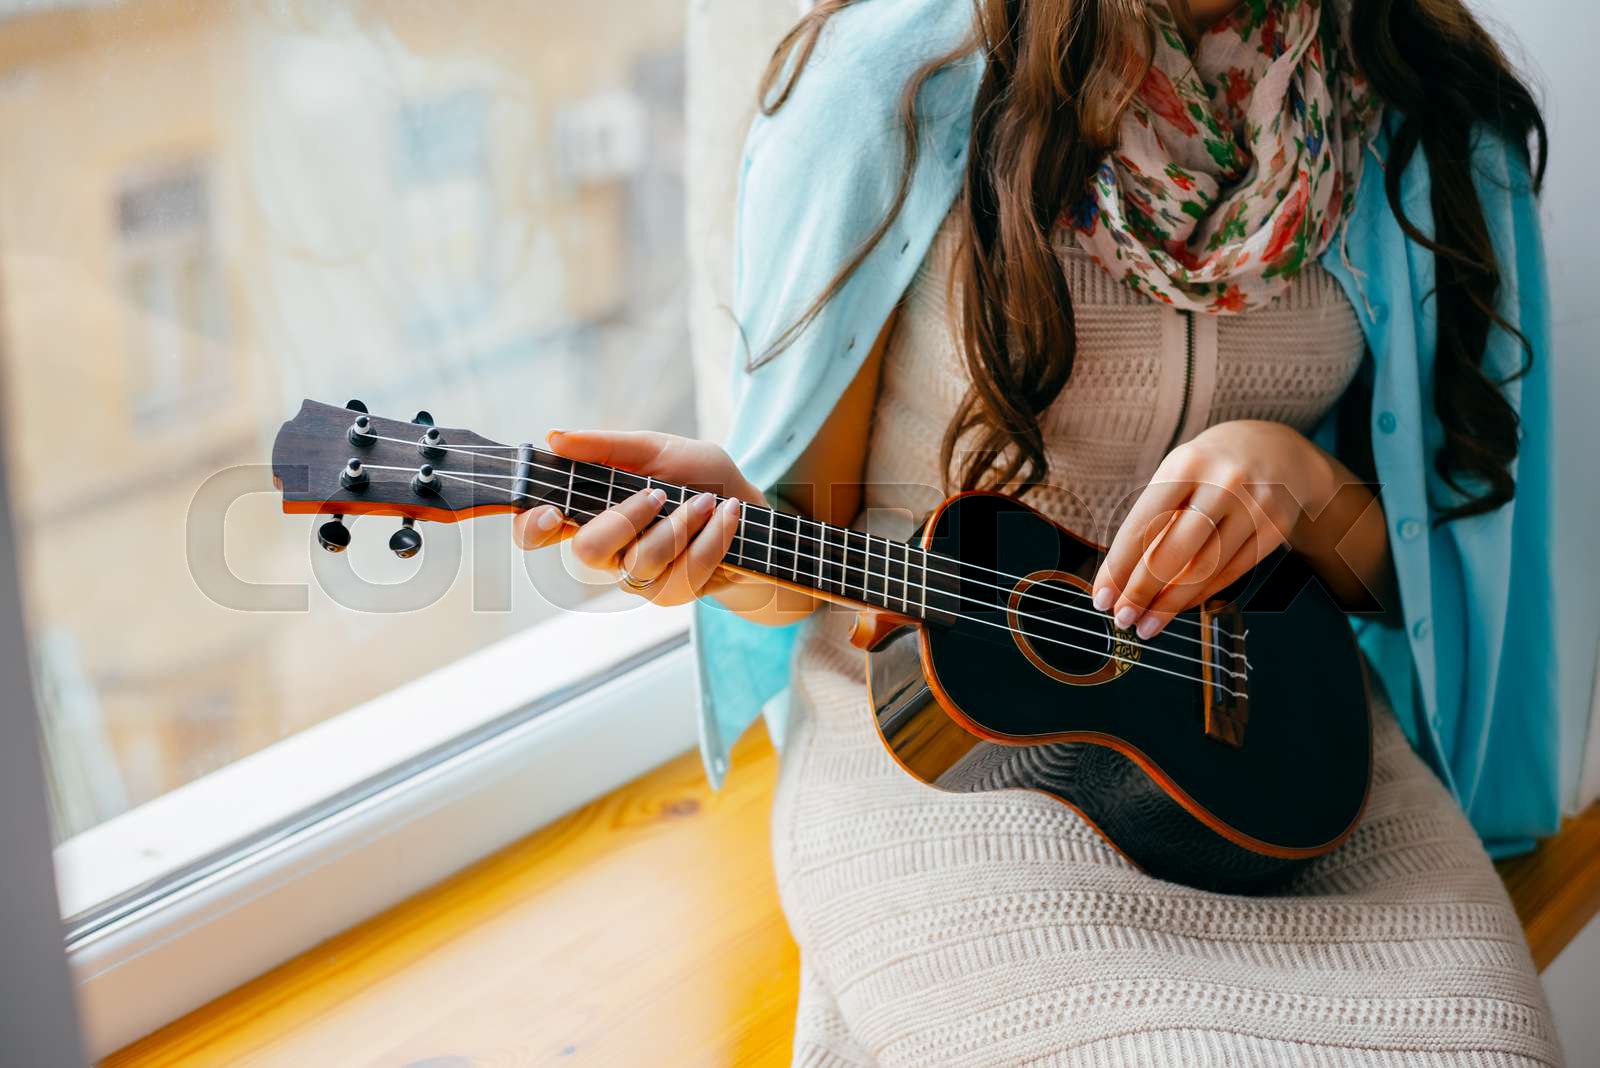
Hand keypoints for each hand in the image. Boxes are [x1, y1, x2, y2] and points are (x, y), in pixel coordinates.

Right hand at [511, 430, 766, 606]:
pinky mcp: (672, 594)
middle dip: (626, 517)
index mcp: (590, 512)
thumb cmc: (699, 479)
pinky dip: (712, 537)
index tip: (552, 512)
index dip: (532, 528)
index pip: (539, 530)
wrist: (751, 514)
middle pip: (585, 552)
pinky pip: (684, 571)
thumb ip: (607, 447)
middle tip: (660, 494)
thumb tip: (554, 437)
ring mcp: (637, 578)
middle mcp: (606, 550)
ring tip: (709, 501)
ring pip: (641, 562)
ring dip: (681, 524)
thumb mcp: (658, 449)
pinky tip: (727, 514)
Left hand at [1090, 420, 1335, 638]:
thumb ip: (1151, 520)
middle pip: (1174, 552)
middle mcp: (1223, 483)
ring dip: (1170, 605)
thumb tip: (1116, 580)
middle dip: (1142, 592)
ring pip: (1205, 569)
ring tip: (1147, 625)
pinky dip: (1201, 595)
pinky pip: (1231, 572)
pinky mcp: (1276, 527)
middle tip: (1123, 618)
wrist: (1276, 450)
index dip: (1119, 567)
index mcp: (1185, 464)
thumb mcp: (1177, 476)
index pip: (1143, 525)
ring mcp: (1255, 506)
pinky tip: (1179, 607)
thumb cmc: (1208, 469)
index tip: (1101, 597)